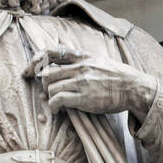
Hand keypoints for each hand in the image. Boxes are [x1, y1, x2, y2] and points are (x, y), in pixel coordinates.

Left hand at [39, 57, 156, 121]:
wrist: (133, 88)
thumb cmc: (116, 76)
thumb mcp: (98, 60)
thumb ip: (81, 59)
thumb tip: (64, 58)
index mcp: (82, 56)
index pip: (52, 52)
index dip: (36, 60)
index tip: (29, 70)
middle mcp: (79, 67)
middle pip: (47, 73)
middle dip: (44, 84)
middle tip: (49, 92)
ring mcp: (81, 82)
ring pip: (50, 87)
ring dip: (50, 97)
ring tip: (56, 103)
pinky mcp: (83, 97)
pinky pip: (58, 100)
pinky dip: (54, 106)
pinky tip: (58, 110)